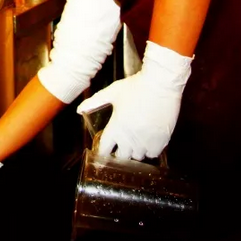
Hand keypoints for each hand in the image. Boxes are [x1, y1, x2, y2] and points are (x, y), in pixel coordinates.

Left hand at [76, 41, 192, 160]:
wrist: (161, 83)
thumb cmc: (135, 86)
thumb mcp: (112, 92)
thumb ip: (94, 102)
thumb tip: (79, 109)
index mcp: (116, 127)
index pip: (105, 149)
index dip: (103, 151)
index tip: (104, 150)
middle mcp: (130, 138)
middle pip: (121, 156)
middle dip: (119, 153)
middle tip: (120, 146)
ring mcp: (146, 140)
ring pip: (137, 156)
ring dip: (134, 152)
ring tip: (134, 142)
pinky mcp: (161, 140)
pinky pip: (152, 154)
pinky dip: (149, 150)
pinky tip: (147, 141)